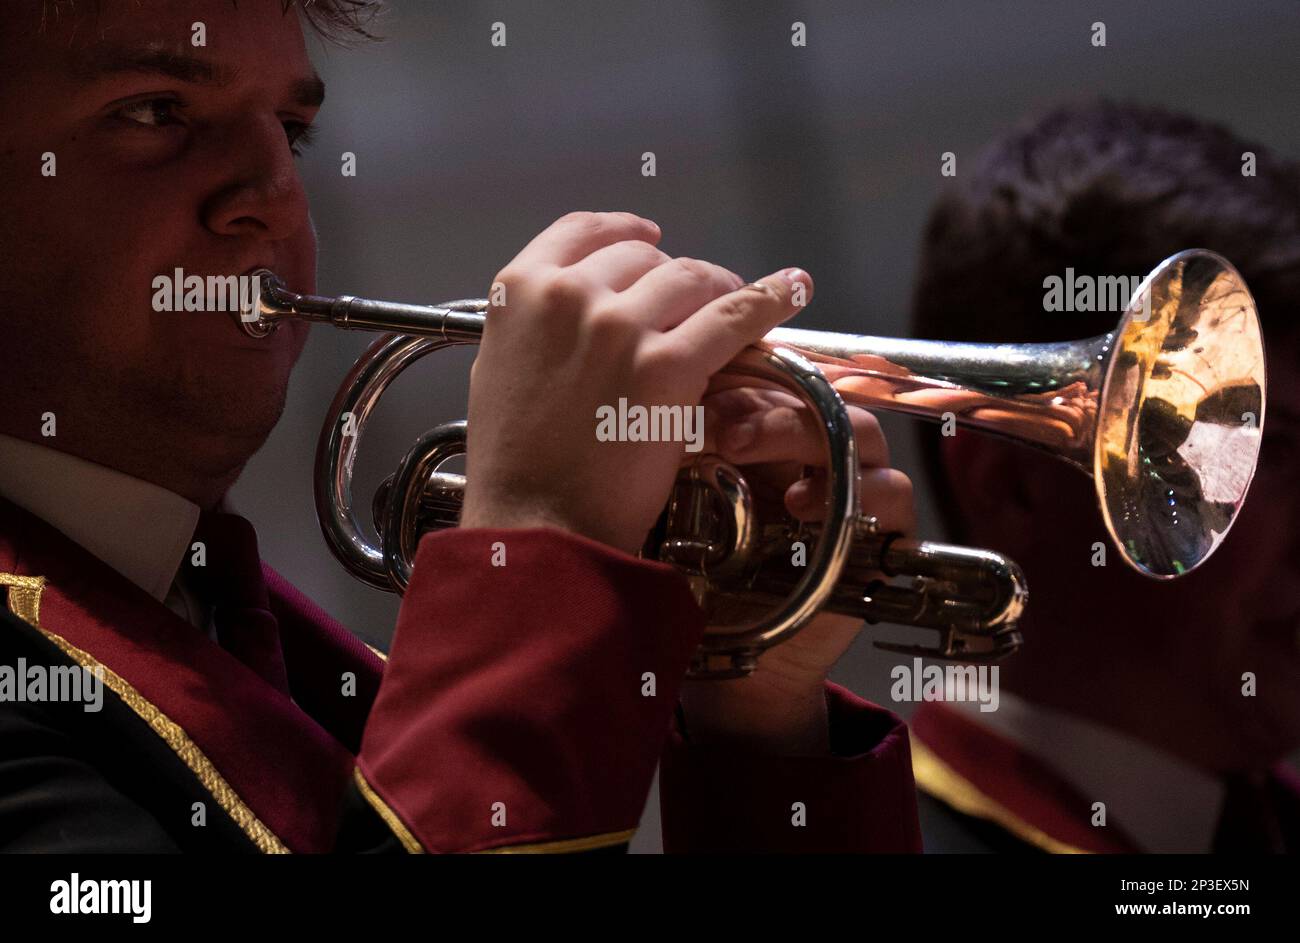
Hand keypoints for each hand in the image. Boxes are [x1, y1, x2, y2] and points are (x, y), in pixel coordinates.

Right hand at [460, 211, 810, 554]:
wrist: (537, 527)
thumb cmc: (516, 466)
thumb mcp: (500, 371)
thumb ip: (536, 325)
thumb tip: (578, 305)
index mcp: (519, 291)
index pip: (580, 231)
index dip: (623, 230)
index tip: (649, 237)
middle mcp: (567, 295)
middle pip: (642, 256)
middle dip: (673, 277)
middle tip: (696, 301)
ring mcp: (618, 327)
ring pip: (689, 277)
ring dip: (718, 289)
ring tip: (737, 305)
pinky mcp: (666, 365)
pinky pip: (733, 315)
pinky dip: (770, 298)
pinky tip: (792, 291)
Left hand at [679, 387, 914, 753]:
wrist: (728, 660)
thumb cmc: (699, 579)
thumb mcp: (681, 507)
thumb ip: (684, 452)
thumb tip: (664, 394)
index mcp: (771, 436)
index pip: (777, 378)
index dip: (747, 375)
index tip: (696, 387)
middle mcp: (816, 456)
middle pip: (819, 397)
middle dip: (767, 404)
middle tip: (719, 427)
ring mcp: (854, 492)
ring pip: (860, 433)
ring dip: (808, 436)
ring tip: (750, 459)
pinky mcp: (881, 536)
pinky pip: (895, 493)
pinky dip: (859, 490)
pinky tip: (800, 507)